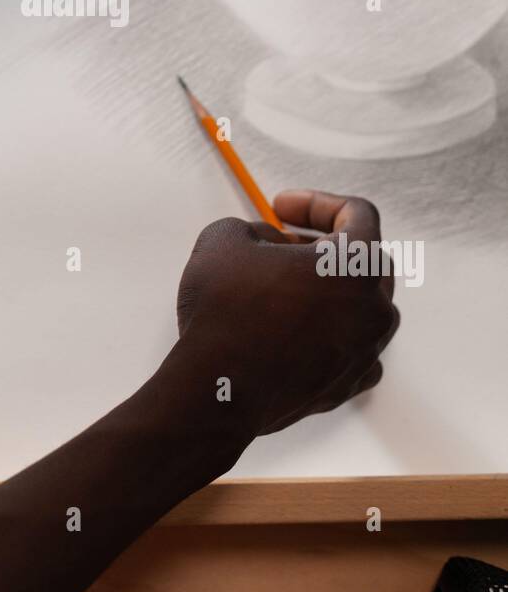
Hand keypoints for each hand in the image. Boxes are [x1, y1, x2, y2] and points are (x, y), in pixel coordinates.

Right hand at [173, 190, 398, 454]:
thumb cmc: (225, 311)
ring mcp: (365, 351)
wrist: (218, 389)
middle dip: (325, 245)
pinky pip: (354, 347)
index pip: (358, 214)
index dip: (316, 203)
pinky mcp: (348, 384)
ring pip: (362, 306)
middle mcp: (374, 309)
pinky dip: (331, 331)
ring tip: (285, 289)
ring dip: (330, 290)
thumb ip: (259, 228)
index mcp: (356, 266)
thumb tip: (273, 245)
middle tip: (283, 245)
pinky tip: (298, 329)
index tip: (280, 209)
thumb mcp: (227, 237)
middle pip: (367, 261)